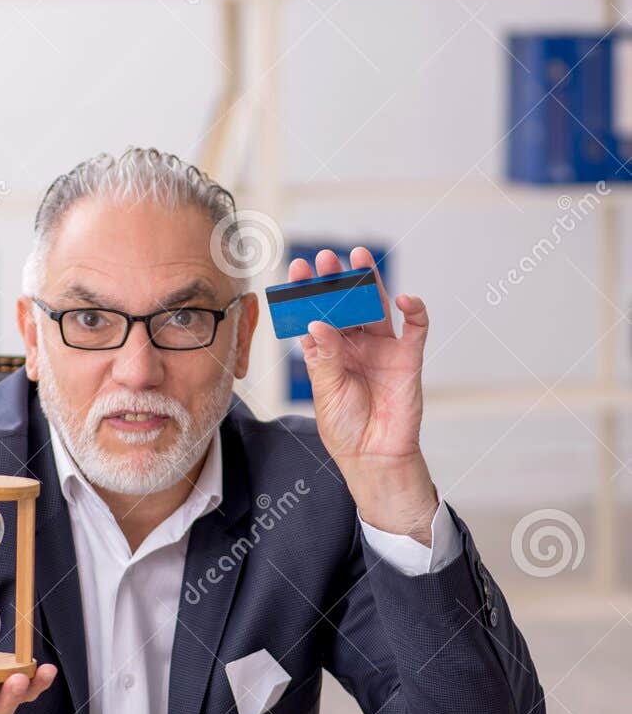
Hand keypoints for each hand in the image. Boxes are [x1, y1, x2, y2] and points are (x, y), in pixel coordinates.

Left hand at [295, 247, 436, 540]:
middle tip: (326, 258)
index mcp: (328, 351)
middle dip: (336, 280)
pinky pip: (415, 329)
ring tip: (358, 258)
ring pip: (377, 307)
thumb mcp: (327, 392)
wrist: (374, 456)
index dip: (308, 291)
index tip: (298, 269)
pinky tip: (405, 298)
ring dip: (369, 282)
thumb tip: (318, 323)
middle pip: (346, 304)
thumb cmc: (344, 427)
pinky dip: (415, 311)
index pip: (317, 313)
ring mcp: (382, 348)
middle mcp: (354, 344)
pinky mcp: (408, 358)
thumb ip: (325, 357)